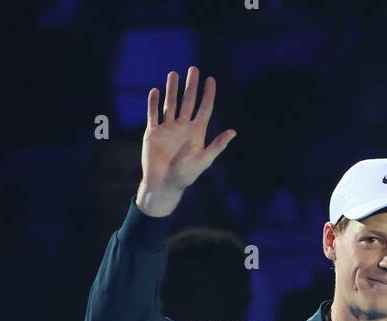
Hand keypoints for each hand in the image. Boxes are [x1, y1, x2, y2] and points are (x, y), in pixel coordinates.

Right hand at [139, 67, 235, 209]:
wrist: (163, 185)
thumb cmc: (185, 176)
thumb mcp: (203, 160)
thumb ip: (217, 145)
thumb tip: (234, 132)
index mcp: (196, 133)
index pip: (204, 109)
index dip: (208, 94)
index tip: (211, 79)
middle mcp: (182, 128)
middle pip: (188, 102)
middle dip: (191, 86)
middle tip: (193, 69)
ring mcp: (167, 129)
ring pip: (170, 104)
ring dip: (172, 90)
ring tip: (173, 74)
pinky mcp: (153, 133)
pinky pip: (153, 114)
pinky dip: (153, 103)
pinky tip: (155, 91)